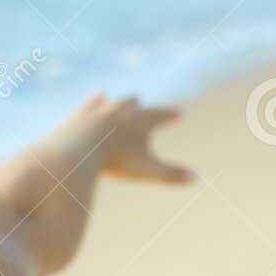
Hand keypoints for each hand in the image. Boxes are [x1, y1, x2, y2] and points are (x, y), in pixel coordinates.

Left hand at [65, 92, 196, 184]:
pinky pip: (91, 106)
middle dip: (144, 108)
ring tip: (128, 100)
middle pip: (136, 106)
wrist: (77, 151)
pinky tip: (99, 97)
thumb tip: (198, 179)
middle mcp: (121, 110)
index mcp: (141, 121)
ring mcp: (99, 111)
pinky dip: (97, 102)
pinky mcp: (79, 116)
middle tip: (149, 106)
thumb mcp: (146, 170)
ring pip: (115, 103)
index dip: (171, 116)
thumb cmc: (115, 162)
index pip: (161, 116)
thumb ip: (171, 175)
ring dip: (123, 102)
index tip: (179, 114)